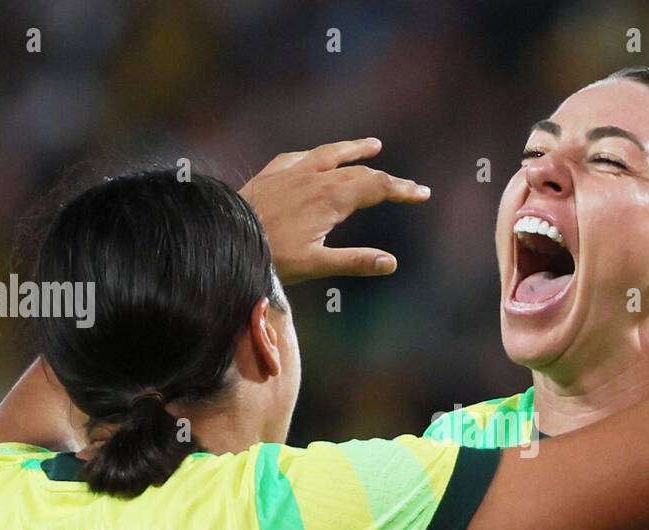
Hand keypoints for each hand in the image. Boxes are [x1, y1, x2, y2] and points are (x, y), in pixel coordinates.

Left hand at [238, 138, 429, 284]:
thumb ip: (354, 261)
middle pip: (360, 172)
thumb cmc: (270, 256)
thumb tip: (390, 263)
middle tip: (409, 186)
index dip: (402, 189)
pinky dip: (316, 155)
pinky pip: (299, 157)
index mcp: (330, 199)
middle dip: (388, 178)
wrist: (226, 237)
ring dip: (355, 150)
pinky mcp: (272, 174)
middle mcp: (315, 179)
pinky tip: (316, 156)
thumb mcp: (316, 265)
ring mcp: (292, 172)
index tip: (423, 193)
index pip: (376, 187)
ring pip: (331, 154)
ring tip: (373, 145)